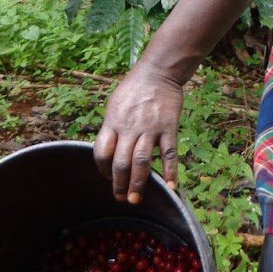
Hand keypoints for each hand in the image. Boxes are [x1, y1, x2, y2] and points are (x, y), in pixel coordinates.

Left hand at [93, 67, 183, 204]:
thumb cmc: (133, 89)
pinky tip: (170, 186)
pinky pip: (169, 153)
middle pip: (121, 162)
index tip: (108, 177)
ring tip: (136, 199)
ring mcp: (150, 128)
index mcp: (113, 122)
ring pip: (142, 161)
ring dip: (138, 183)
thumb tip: (108, 152)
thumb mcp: (114, 106)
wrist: (157, 73)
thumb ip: (111, 128)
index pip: (102, 152)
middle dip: (119, 184)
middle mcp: (129, 127)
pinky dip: (170, 171)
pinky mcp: (169, 127)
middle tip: (121, 198)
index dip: (103, 169)